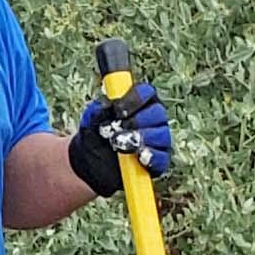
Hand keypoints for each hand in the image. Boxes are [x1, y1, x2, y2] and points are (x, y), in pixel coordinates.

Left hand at [68, 82, 171, 196]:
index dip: (134, 99)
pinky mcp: (160, 160)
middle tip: (116, 129)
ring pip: (161, 135)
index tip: (117, 110)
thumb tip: (106, 106)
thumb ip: (98, 111)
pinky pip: (162, 157)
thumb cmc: (95, 135)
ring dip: (138, 139)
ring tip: (117, 144)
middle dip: (135, 121)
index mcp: (139, 103)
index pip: (146, 91)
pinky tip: (139, 157)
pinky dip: (151, 157)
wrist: (91, 162)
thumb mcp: (91, 122)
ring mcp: (160, 139)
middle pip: (157, 112)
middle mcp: (154, 118)